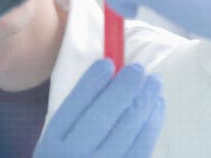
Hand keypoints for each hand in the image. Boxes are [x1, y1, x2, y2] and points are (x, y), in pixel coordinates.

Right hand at [34, 59, 163, 157]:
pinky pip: (143, 145)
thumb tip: (111, 72)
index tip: (107, 62)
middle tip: (138, 68)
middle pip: (103, 115)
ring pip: (128, 128)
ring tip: (154, 81)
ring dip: (145, 99)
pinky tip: (157, 105)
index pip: (74, 105)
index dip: (92, 81)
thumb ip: (79, 111)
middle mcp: (75, 155)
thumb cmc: (73, 155)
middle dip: (124, 86)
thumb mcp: (61, 138)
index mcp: (54, 141)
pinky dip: (153, 121)